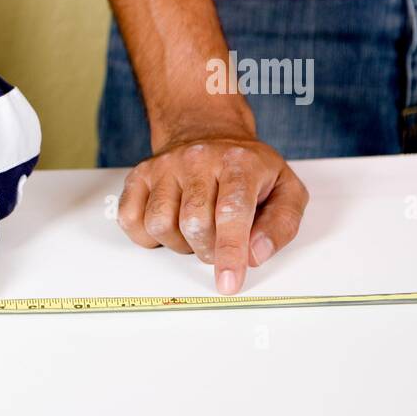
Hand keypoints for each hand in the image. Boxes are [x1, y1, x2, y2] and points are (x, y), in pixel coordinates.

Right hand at [117, 134, 308, 293]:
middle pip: (193, 223)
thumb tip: (256, 255)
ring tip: (194, 231)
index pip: (231, 211)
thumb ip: (280, 225)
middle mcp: (197, 159)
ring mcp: (163, 166)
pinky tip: (169, 226)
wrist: (206, 133)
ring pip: (159, 224)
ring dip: (178, 243)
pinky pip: (131, 221)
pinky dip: (148, 237)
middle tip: (217, 244)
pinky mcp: (138, 176)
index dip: (230, 251)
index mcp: (238, 162)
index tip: (228, 282)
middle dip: (207, 250)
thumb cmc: (246, 169)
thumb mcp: (285, 190)